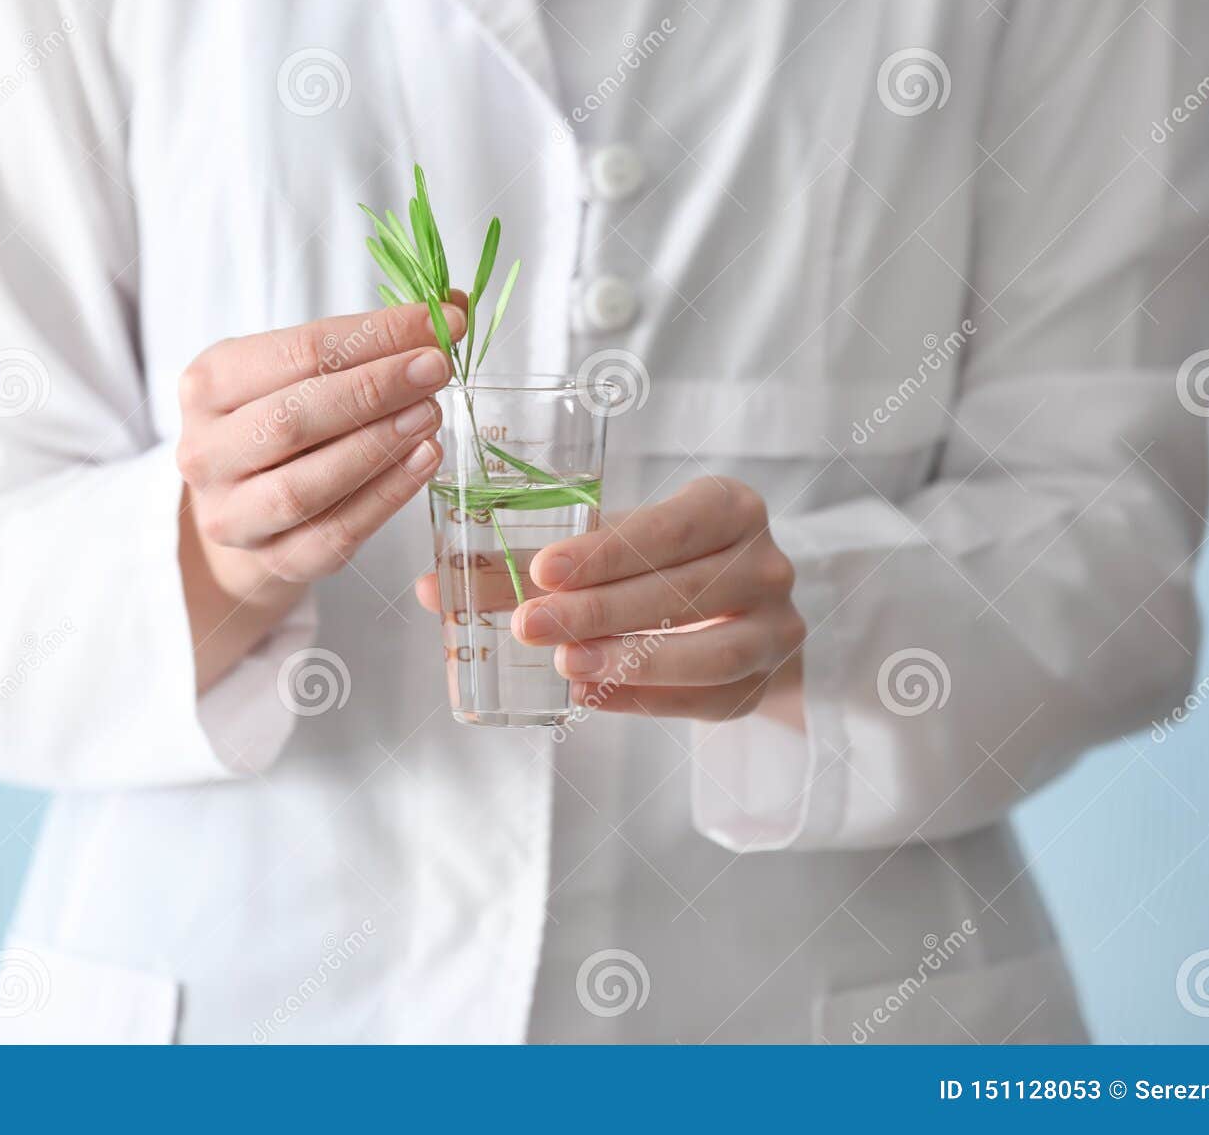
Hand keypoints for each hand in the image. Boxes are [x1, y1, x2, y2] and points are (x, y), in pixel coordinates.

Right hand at [178, 299, 464, 602]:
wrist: (250, 506)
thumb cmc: (281, 421)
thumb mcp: (301, 371)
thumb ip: (365, 342)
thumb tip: (451, 310)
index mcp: (206, 385)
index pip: (298, 352)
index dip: (376, 335)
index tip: (438, 321)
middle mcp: (206, 453)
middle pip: (294, 418)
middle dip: (375, 389)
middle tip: (436, 368)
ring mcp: (234, 515)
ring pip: (306, 485)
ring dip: (378, 445)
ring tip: (431, 414)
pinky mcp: (276, 560)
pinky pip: (336, 533)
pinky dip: (387, 495)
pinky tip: (424, 459)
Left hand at [416, 476, 805, 720]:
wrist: (740, 612)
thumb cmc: (660, 563)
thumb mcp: (612, 547)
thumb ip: (533, 563)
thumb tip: (433, 589)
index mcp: (730, 507)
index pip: (673, 525)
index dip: (608, 551)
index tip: (543, 570)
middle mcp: (766, 563)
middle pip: (684, 590)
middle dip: (600, 610)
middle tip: (528, 624)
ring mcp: (775, 629)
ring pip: (710, 651)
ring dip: (631, 660)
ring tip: (564, 666)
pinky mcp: (762, 686)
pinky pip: (705, 699)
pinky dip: (646, 700)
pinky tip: (591, 697)